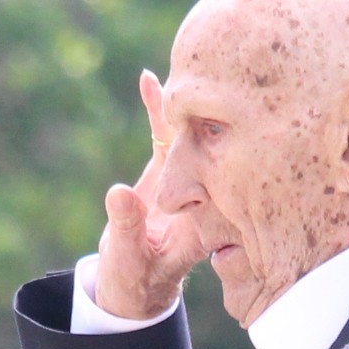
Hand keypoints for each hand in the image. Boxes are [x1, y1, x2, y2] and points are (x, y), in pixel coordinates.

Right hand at [93, 70, 205, 319]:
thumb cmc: (134, 276)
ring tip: (183, 70)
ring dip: (187, 106)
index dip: (227, 153)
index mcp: (209, 220)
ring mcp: (189, 179)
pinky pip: (165, 135)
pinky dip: (156, 110)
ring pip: (193, 137)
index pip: (226, 183)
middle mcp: (206, 196)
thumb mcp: (127, 254)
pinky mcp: (168, 168)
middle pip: (217, 152)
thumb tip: (121, 193)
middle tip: (219, 79)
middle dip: (218, 119)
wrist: (131, 278)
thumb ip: (126, 225)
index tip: (222, 122)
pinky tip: (147, 80)